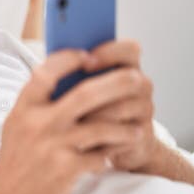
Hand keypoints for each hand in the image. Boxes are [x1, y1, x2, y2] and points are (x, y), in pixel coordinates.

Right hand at [0, 49, 146, 193]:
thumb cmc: (17, 164)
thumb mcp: (17, 128)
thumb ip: (39, 105)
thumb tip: (73, 78)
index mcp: (22, 109)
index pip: (46, 72)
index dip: (69, 59)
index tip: (88, 55)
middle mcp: (36, 124)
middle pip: (86, 93)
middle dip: (118, 82)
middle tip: (138, 80)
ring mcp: (51, 147)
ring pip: (102, 126)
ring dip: (126, 126)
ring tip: (137, 128)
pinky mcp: (65, 171)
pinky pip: (101, 155)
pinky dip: (112, 154)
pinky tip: (117, 155)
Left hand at [76, 39, 160, 171]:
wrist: (106, 145)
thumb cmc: (84, 109)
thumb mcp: (77, 89)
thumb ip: (71, 74)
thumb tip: (50, 66)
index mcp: (125, 66)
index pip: (129, 49)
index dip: (110, 52)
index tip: (86, 62)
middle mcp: (140, 86)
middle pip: (131, 79)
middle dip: (101, 88)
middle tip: (76, 99)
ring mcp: (144, 110)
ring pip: (123, 108)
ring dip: (96, 116)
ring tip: (73, 123)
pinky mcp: (142, 135)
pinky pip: (124, 135)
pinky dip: (101, 138)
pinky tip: (83, 142)